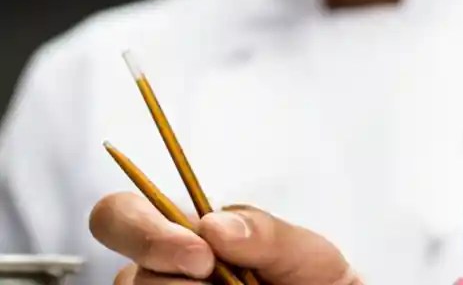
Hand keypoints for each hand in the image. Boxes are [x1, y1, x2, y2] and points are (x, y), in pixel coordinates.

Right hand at [88, 192, 359, 284]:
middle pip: (126, 272)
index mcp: (187, 233)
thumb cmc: (312, 279)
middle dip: (168, 274)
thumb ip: (263, 231)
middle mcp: (163, 272)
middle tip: (214, 282)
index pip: (121, 213)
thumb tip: (212, 224)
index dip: (144, 229)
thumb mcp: (301, 249)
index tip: (201, 255)